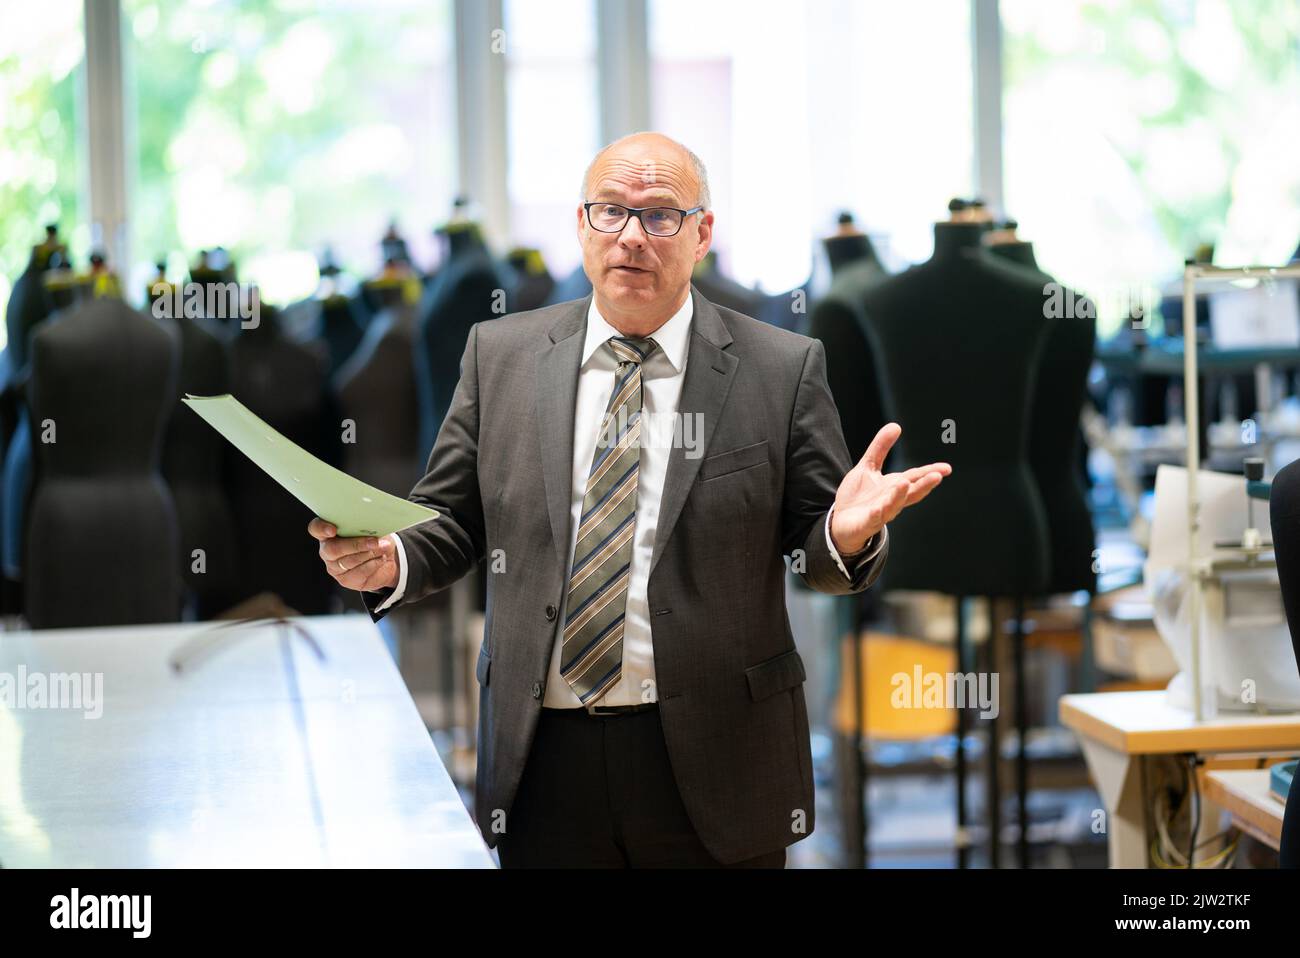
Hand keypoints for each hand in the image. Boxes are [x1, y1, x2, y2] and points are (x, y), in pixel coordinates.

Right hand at [308, 518, 399, 591]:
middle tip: (374, 541)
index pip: (316, 528)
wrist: (386, 560)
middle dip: (356, 545)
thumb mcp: (371, 527)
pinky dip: (373, 564)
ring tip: (384, 547)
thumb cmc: (374, 538)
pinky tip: (382, 558)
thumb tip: (373, 524)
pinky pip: (359, 572)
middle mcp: (327, 550)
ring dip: (369, 554)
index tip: (333, 530)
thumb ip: (366, 524)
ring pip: (348, 561)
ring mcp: (334, 566)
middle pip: (333, 549)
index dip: (321, 528)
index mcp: (328, 532)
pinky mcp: (345, 580)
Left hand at [830, 422, 950, 553]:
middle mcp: (891, 500)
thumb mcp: (868, 467)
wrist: (842, 523)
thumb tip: (896, 425)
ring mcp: (880, 512)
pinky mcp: (866, 522)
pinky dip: (878, 513)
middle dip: (924, 484)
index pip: (914, 477)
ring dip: (900, 496)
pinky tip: (879, 508)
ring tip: (904, 484)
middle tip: (938, 475)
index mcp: (894, 487)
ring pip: (893, 505)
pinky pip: (873, 518)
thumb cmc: (859, 496)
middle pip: (910, 492)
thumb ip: (880, 448)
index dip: (930, 472)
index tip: (946, 468)